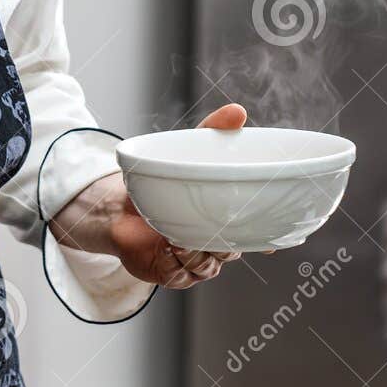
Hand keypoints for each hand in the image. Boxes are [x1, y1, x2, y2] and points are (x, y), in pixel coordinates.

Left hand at [50, 103, 248, 289]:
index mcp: (228, 220)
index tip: (268, 238)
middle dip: (224, 242)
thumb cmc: (161, 182)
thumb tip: (239, 112)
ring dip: (198, 252)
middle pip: (232, 251)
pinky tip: (168, 246)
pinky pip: (180, 275)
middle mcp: (215, 244)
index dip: (264, 237)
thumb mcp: (188, 150)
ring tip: (182, 237)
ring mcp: (193, 262)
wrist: (118, 206)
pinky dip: (176, 262)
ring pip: (208, 266)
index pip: (255, 234)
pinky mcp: (170, 273)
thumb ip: (214, 130)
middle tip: (212, 227)